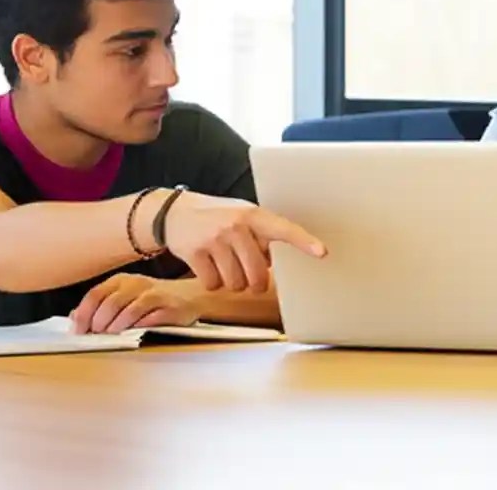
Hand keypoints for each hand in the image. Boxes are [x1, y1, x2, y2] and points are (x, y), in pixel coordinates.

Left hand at [70, 274, 202, 333]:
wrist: (191, 297)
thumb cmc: (152, 301)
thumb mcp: (124, 299)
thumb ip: (100, 307)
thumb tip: (75, 318)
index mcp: (121, 281)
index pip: (95, 295)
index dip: (83, 314)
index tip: (78, 331)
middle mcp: (137, 284)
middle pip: (110, 304)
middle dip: (99, 324)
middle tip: (97, 337)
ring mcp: (155, 294)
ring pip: (128, 311)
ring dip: (116, 328)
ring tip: (112, 338)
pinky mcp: (171, 308)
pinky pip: (150, 319)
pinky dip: (137, 328)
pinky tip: (133, 334)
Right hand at [160, 192, 325, 292]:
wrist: (174, 212)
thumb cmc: (219, 218)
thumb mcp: (244, 217)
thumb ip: (262, 235)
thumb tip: (274, 264)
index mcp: (255, 215)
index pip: (285, 229)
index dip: (304, 242)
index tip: (322, 252)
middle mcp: (236, 226)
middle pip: (258, 274)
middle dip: (254, 281)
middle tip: (247, 270)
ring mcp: (214, 239)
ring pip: (236, 284)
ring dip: (232, 281)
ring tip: (224, 262)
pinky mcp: (194, 252)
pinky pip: (213, 284)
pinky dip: (212, 281)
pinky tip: (208, 264)